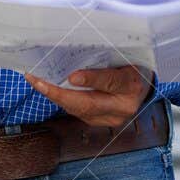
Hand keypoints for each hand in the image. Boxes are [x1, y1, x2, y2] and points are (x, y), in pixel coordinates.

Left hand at [23, 63, 154, 129]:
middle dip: (59, 94)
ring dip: (56, 97)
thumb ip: (104, 60)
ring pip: (79, 110)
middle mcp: (123, 107)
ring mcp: (111, 119)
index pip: (111, 82)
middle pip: (88, 103)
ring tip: (37, 82)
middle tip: (38, 81)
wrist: (143, 86)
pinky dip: (63, 100)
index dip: (91, 79)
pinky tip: (49, 90)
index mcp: (131, 85)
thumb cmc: (131, 65)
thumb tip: (76, 60)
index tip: (72, 76)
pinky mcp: (101, 122)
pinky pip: (78, 112)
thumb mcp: (124, 57)